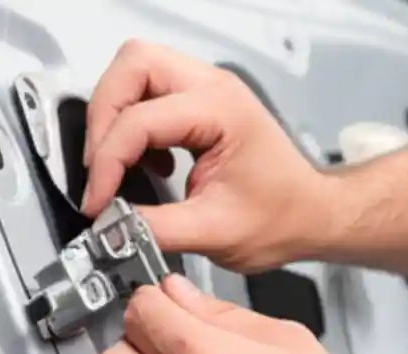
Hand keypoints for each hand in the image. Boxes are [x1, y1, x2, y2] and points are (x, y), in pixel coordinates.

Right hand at [82, 41, 329, 272]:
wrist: (310, 214)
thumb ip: (154, 228)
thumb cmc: (280, 217)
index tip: (97, 202)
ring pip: (135, 70)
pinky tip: (145, 161)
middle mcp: (213, 86)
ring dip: (114, 114)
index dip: (108, 162)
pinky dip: (131, 122)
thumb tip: (109, 227)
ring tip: (117, 162)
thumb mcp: (213, 233)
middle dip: (104, 115)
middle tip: (99, 165)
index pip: (140, 120)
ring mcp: (206, 89)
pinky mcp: (198, 102)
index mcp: (222, 110)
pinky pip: (147, 90)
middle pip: (133, 65)